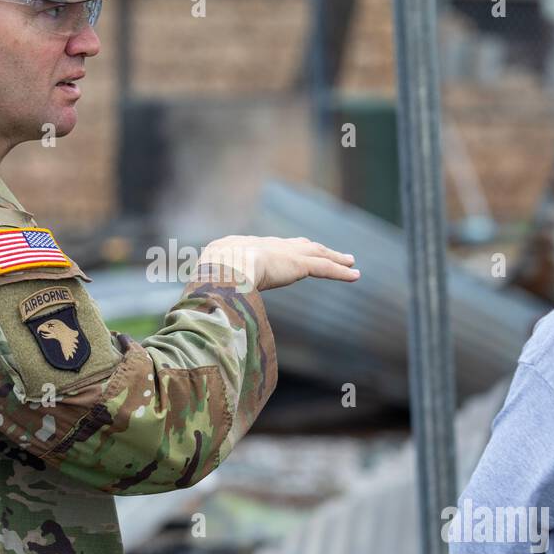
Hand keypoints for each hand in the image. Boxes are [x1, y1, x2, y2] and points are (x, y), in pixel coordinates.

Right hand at [196, 236, 360, 290]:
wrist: (221, 265)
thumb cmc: (207, 277)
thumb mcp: (206, 282)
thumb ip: (209, 293)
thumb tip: (197, 308)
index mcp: (246, 248)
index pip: (269, 248)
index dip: (283, 251)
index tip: (291, 252)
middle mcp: (269, 246)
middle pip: (298, 245)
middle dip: (314, 248)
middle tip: (328, 251)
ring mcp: (285, 254)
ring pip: (318, 254)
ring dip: (335, 258)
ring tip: (350, 261)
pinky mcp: (298, 264)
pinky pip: (325, 268)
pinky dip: (341, 272)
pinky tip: (356, 275)